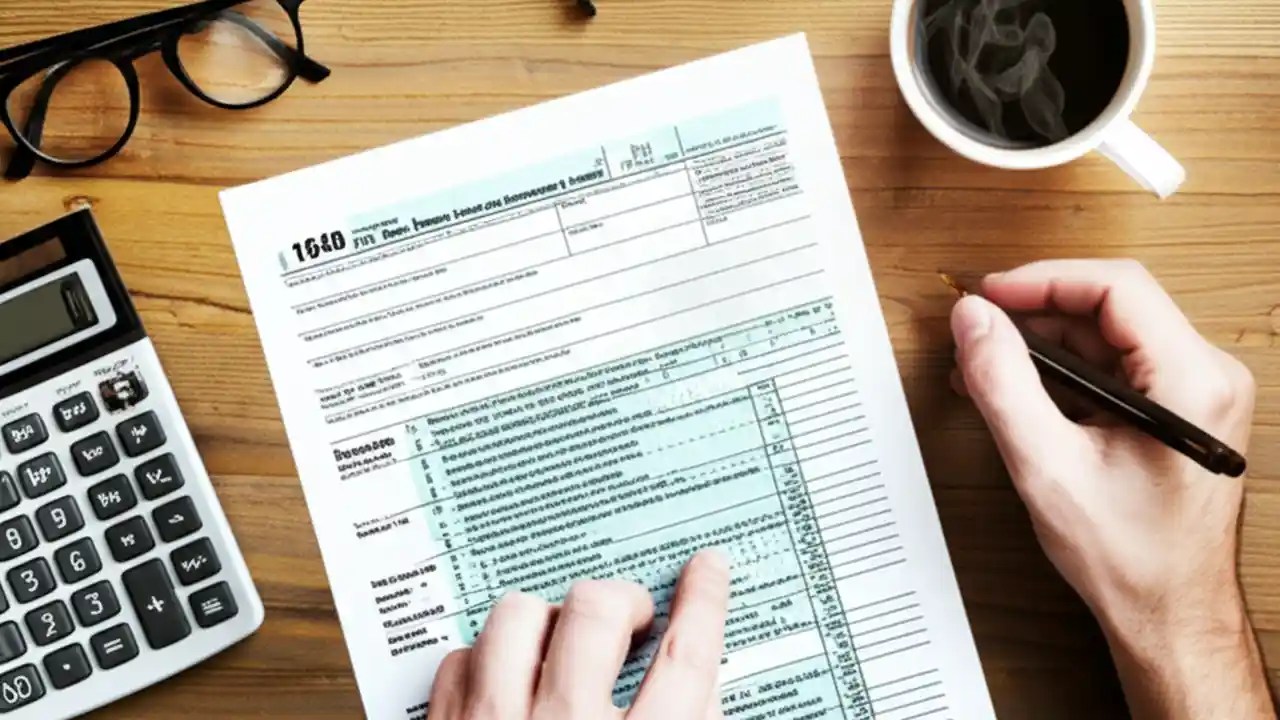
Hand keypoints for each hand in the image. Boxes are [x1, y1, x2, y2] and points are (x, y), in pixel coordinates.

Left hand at [427, 549, 729, 719]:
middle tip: (627, 616)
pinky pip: (462, 659)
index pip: (686, 659)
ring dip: (547, 623)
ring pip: (518, 616)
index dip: (704, 602)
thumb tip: (699, 675)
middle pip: (596, 613)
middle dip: (619, 600)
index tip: (706, 569)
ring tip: (559, 646)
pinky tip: (506, 680)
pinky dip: (488, 662)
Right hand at [950, 259, 1271, 718]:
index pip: (1116, 289)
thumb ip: (1004, 383)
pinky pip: (1113, 367)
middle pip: (1110, 308)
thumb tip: (974, 320)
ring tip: (983, 365)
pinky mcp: (1175, 411)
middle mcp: (1206, 378)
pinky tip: (1015, 390)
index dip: (1043, 280)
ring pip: (1107, 336)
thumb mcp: (1047, 467)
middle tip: (976, 328)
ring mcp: (1195, 394)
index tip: (989, 294)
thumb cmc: (1130, 559)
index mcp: (1192, 383)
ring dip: (1042, 346)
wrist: (1169, 616)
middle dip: (1034, 314)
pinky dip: (1061, 373)